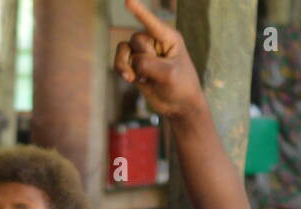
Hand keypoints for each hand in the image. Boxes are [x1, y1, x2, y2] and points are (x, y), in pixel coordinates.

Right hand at [113, 0, 205, 120]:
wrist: (178, 105)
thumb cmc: (181, 86)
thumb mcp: (169, 74)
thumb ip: (149, 65)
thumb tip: (132, 63)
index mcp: (169, 37)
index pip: (152, 22)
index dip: (140, 12)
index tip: (127, 0)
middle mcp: (155, 42)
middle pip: (136, 40)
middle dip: (141, 58)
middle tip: (155, 73)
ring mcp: (144, 53)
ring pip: (124, 49)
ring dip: (124, 64)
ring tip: (131, 79)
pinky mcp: (135, 65)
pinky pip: (120, 60)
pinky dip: (121, 69)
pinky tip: (130, 80)